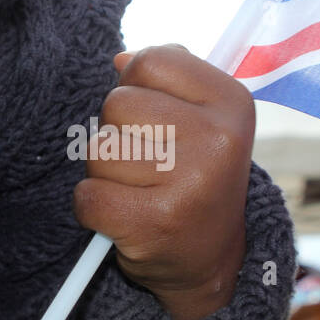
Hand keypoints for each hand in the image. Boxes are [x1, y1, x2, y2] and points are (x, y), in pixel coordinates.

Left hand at [72, 44, 254, 319]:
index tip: (156, 120)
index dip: (136, 87)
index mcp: (232, 103)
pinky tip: (124, 216)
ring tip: (139, 191)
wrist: (211, 260)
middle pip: (117, 103)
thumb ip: (168, 77)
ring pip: (99, 150)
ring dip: (106, 172)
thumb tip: (120, 60)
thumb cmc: (196, 177)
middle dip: (118, 133)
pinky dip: (94, 208)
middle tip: (148, 165)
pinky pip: (88, 195)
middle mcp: (218, 140)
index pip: (150, 61)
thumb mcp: (203, 118)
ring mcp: (189, 184)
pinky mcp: (154, 224)